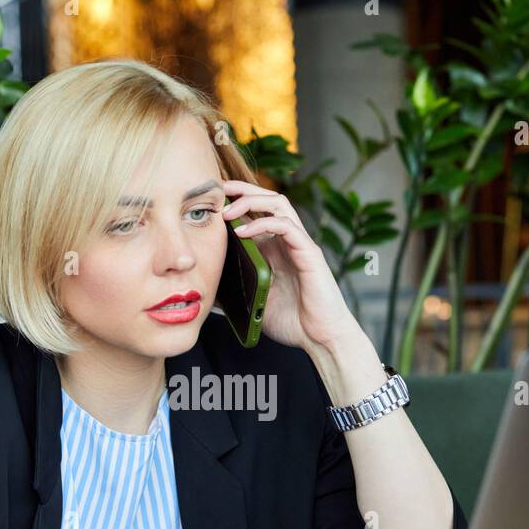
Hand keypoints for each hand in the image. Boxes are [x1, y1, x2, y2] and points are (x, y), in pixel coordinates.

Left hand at [221, 179, 361, 352]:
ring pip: (279, 204)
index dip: (235, 201)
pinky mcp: (309, 254)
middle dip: (242, 190)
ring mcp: (300, 245)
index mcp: (275, 249)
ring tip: (227, 210)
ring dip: (251, 201)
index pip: (256, 212)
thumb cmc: (293, 322)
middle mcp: (288, 241)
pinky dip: (263, 224)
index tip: (210, 201)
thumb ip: (236, 290)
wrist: (321, 338)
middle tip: (217, 191)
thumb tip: (207, 288)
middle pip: (267, 199)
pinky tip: (242, 232)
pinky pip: (286, 227)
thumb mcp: (254, 302)